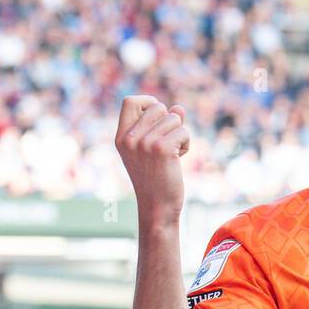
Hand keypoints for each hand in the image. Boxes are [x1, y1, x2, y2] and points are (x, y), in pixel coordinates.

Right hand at [115, 95, 190, 224]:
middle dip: (169, 121)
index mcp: (121, 138)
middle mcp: (130, 138)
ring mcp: (144, 143)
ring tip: (172, 154)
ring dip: (179, 134)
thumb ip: (162, 126)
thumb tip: (178, 108)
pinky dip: (186, 143)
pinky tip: (178, 159)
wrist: (158, 207)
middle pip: (157, 107)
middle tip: (167, 142)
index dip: (147, 102)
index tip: (159, 113)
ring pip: (174, 118)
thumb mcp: (151, 150)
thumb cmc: (156, 179)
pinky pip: (183, 131)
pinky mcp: (162, 149)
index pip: (129, 101)